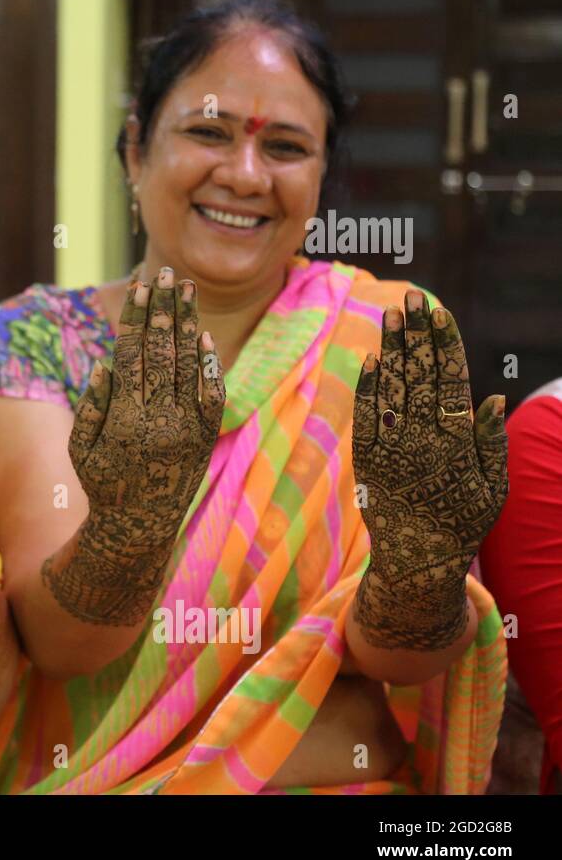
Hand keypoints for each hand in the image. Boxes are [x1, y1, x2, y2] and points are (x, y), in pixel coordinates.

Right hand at [69, 268, 225, 538]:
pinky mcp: (206, 435)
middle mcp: (161, 421)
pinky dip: (207, 361)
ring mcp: (188, 428)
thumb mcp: (81, 448)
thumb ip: (93, 404)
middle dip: (165, 308)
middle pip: (166, 351)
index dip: (139, 318)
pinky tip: (202, 334)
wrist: (140, 525)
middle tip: (168, 274)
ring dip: (188, 322)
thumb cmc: (102, 482)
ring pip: (191, 364)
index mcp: (126, 420)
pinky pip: (211, 390)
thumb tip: (109, 362)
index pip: (134, 355)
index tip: (141, 287)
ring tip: (187, 290)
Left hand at [351, 291, 507, 649]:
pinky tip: (370, 360)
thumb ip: (491, 442)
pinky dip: (368, 389)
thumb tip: (493, 397)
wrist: (418, 561)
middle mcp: (423, 442)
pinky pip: (366, 419)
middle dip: (415, 335)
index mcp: (457, 443)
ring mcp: (392, 450)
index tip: (440, 312)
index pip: (451, 381)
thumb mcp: (493, 488)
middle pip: (418, 377)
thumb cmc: (463, 520)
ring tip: (390, 315)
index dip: (445, 345)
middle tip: (410, 298)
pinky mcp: (367, 461)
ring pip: (392, 391)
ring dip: (391, 350)